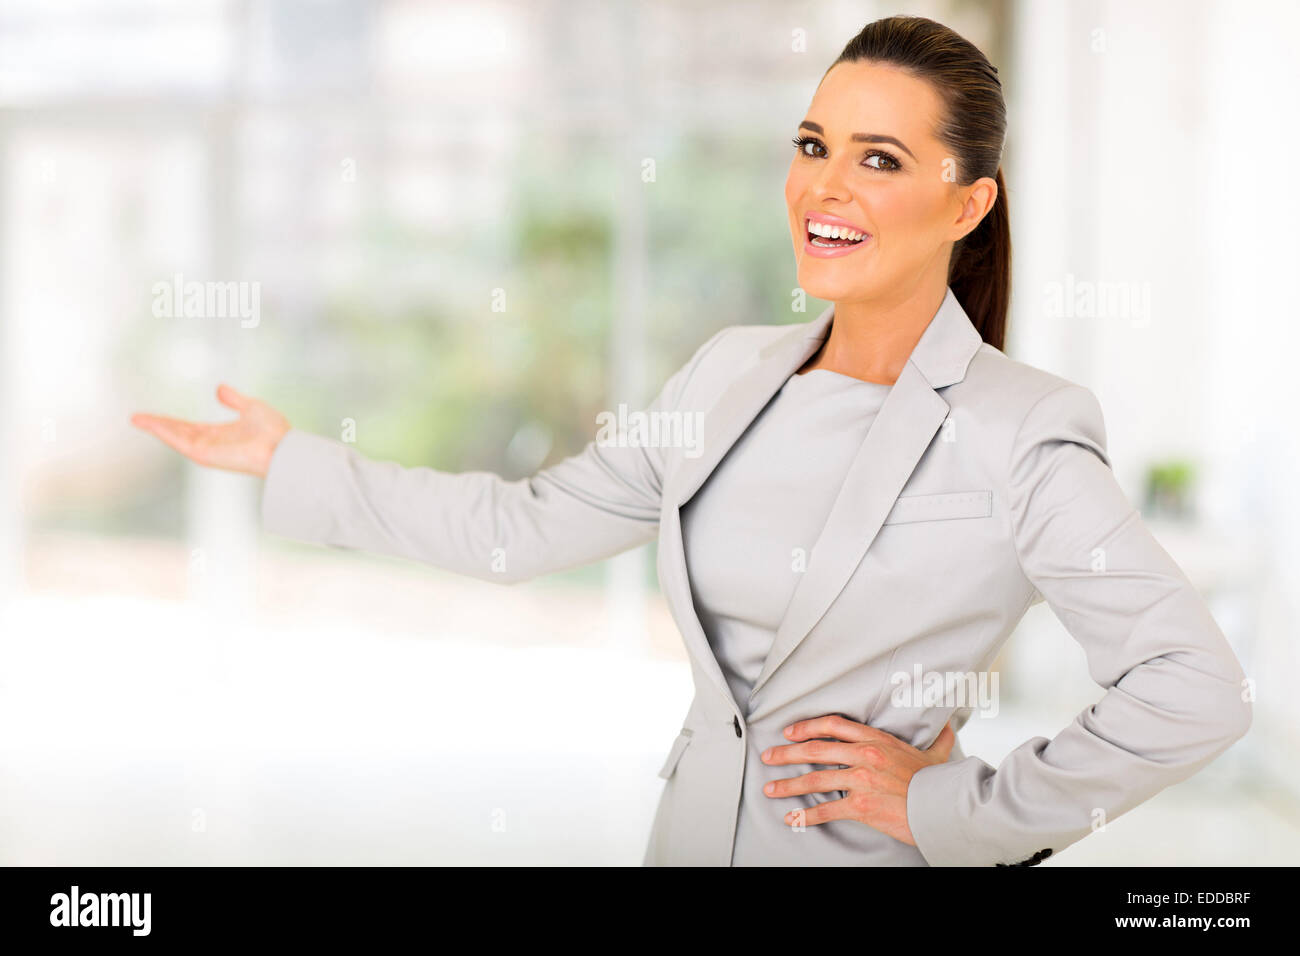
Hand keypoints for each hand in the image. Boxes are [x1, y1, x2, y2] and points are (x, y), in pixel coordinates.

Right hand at [131, 384, 290, 478]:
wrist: (284, 447)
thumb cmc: (274, 431)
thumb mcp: (251, 407)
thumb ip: (234, 399)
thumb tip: (219, 388)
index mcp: (220, 434)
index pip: (188, 427)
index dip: (170, 421)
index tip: (153, 416)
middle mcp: (211, 444)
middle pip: (177, 433)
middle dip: (157, 425)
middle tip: (136, 418)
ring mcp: (208, 451)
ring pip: (176, 438)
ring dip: (157, 428)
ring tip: (138, 419)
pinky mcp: (207, 456)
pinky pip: (182, 444)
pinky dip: (168, 434)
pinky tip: (154, 424)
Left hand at [760, 714, 955, 845]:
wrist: (943, 806)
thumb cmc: (937, 782)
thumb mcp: (936, 754)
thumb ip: (939, 739)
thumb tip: (949, 726)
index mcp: (876, 740)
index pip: (833, 725)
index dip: (807, 726)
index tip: (790, 731)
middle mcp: (864, 755)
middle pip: (815, 749)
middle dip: (787, 753)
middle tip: (769, 757)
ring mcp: (861, 780)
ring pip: (815, 778)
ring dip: (788, 784)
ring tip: (771, 788)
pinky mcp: (861, 805)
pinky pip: (827, 810)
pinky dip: (806, 815)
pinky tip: (792, 817)